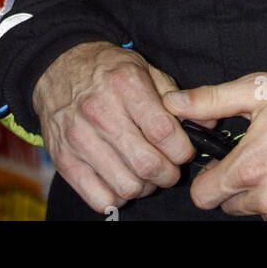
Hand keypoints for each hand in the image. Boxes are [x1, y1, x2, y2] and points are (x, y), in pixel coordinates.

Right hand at [32, 41, 194, 213]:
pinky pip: (100, 199)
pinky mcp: (64, 160)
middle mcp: (101, 112)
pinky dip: (118, 197)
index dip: (183, 150)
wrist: (58, 68)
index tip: (184, 151)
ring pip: (127, 186)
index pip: (163, 131)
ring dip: (145, 187)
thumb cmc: (107, 70)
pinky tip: (122, 179)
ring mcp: (79, 138)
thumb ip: (176, 96)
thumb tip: (208, 125)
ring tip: (146, 173)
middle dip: (169, 174)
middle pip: (147, 164)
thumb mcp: (143, 68)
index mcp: (125, 84)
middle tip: (170, 168)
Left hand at [163, 72, 266, 220]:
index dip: (210, 179)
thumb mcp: (259, 89)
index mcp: (250, 166)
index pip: (204, 196)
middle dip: (241, 186)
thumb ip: (210, 100)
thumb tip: (173, 103)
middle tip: (264, 158)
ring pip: (261, 215)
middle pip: (232, 207)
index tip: (222, 167)